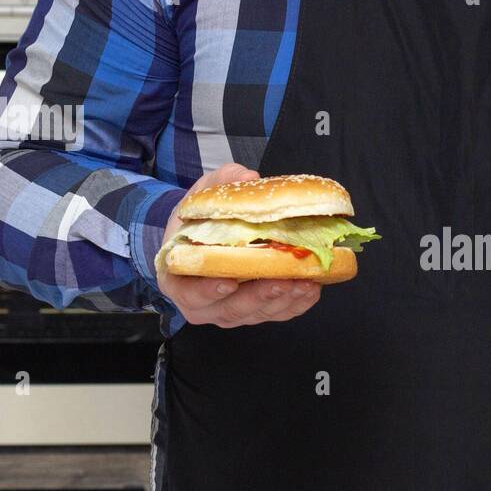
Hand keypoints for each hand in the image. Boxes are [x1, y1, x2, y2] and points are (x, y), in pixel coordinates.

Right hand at [156, 162, 322, 326]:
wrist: (204, 238)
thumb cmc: (199, 220)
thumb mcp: (202, 195)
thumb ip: (220, 183)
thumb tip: (249, 176)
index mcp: (179, 280)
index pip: (191, 293)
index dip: (208, 290)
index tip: (229, 281)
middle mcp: (204, 304)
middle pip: (232, 309)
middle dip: (260, 296)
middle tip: (283, 280)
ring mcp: (231, 312)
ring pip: (258, 314)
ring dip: (284, 300)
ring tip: (306, 281)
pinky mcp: (256, 313)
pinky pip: (277, 314)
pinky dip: (296, 304)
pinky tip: (312, 288)